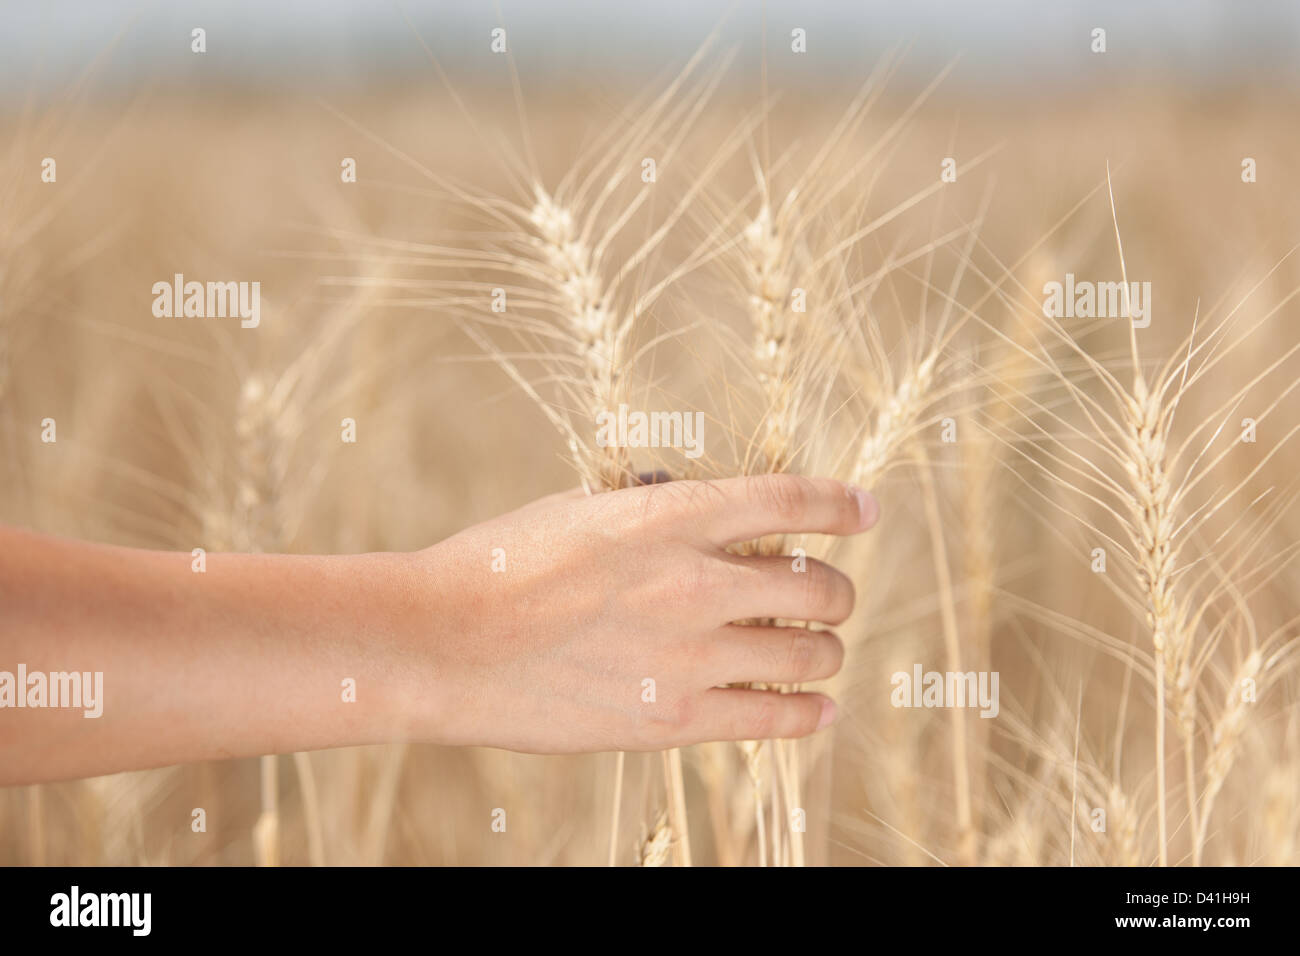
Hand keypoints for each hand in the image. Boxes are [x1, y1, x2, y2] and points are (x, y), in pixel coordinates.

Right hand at [404, 475, 879, 752]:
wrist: (442, 644)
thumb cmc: (498, 564)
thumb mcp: (578, 510)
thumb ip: (650, 510)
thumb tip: (697, 506)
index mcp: (669, 515)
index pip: (788, 501)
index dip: (839, 503)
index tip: (865, 510)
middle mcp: (694, 582)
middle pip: (816, 585)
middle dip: (835, 590)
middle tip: (829, 596)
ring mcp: (687, 655)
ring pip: (809, 652)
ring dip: (826, 649)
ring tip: (819, 651)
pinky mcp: (671, 718)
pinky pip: (773, 718)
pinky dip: (808, 713)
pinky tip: (818, 709)